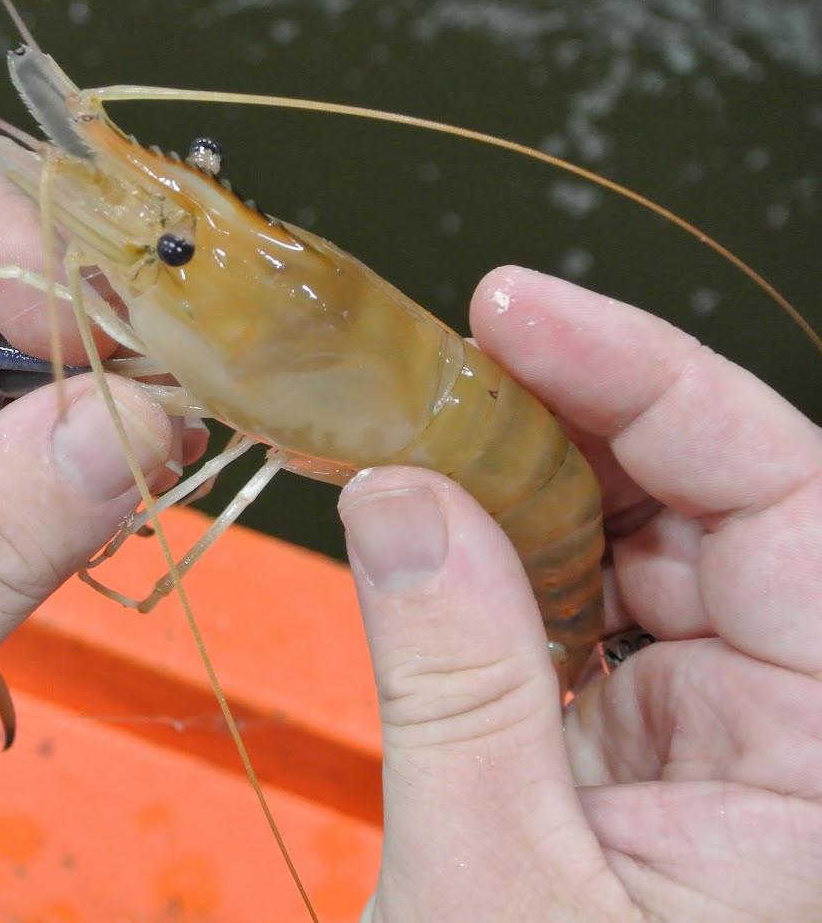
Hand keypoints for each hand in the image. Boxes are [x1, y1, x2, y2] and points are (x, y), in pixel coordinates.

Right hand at [339, 266, 821, 920]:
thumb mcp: (496, 884)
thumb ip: (452, 676)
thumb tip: (397, 495)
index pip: (794, 504)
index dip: (658, 381)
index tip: (520, 313)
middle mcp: (808, 733)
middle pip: (720, 504)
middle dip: (575, 417)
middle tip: (438, 366)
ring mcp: (730, 740)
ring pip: (647, 547)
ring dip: (529, 484)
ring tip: (413, 438)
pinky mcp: (648, 753)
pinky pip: (584, 614)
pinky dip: (503, 561)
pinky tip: (431, 526)